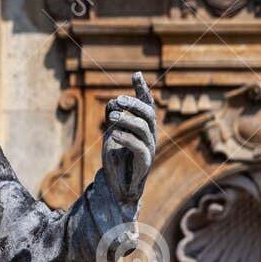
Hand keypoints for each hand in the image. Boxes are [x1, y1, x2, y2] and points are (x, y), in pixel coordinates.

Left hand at [102, 71, 156, 206]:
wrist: (119, 187)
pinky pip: (138, 147)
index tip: (135, 74)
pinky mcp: (144, 162)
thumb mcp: (111, 134)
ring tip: (111, 117)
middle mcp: (149, 135)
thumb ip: (113, 118)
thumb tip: (113, 102)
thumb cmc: (117, 160)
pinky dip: (126, 138)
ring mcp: (149, 148)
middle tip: (118, 100)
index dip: (142, 89)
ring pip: (143, 128)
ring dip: (127, 120)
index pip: (146, 104)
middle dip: (134, 104)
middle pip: (147, 113)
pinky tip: (113, 134)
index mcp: (143, 126)